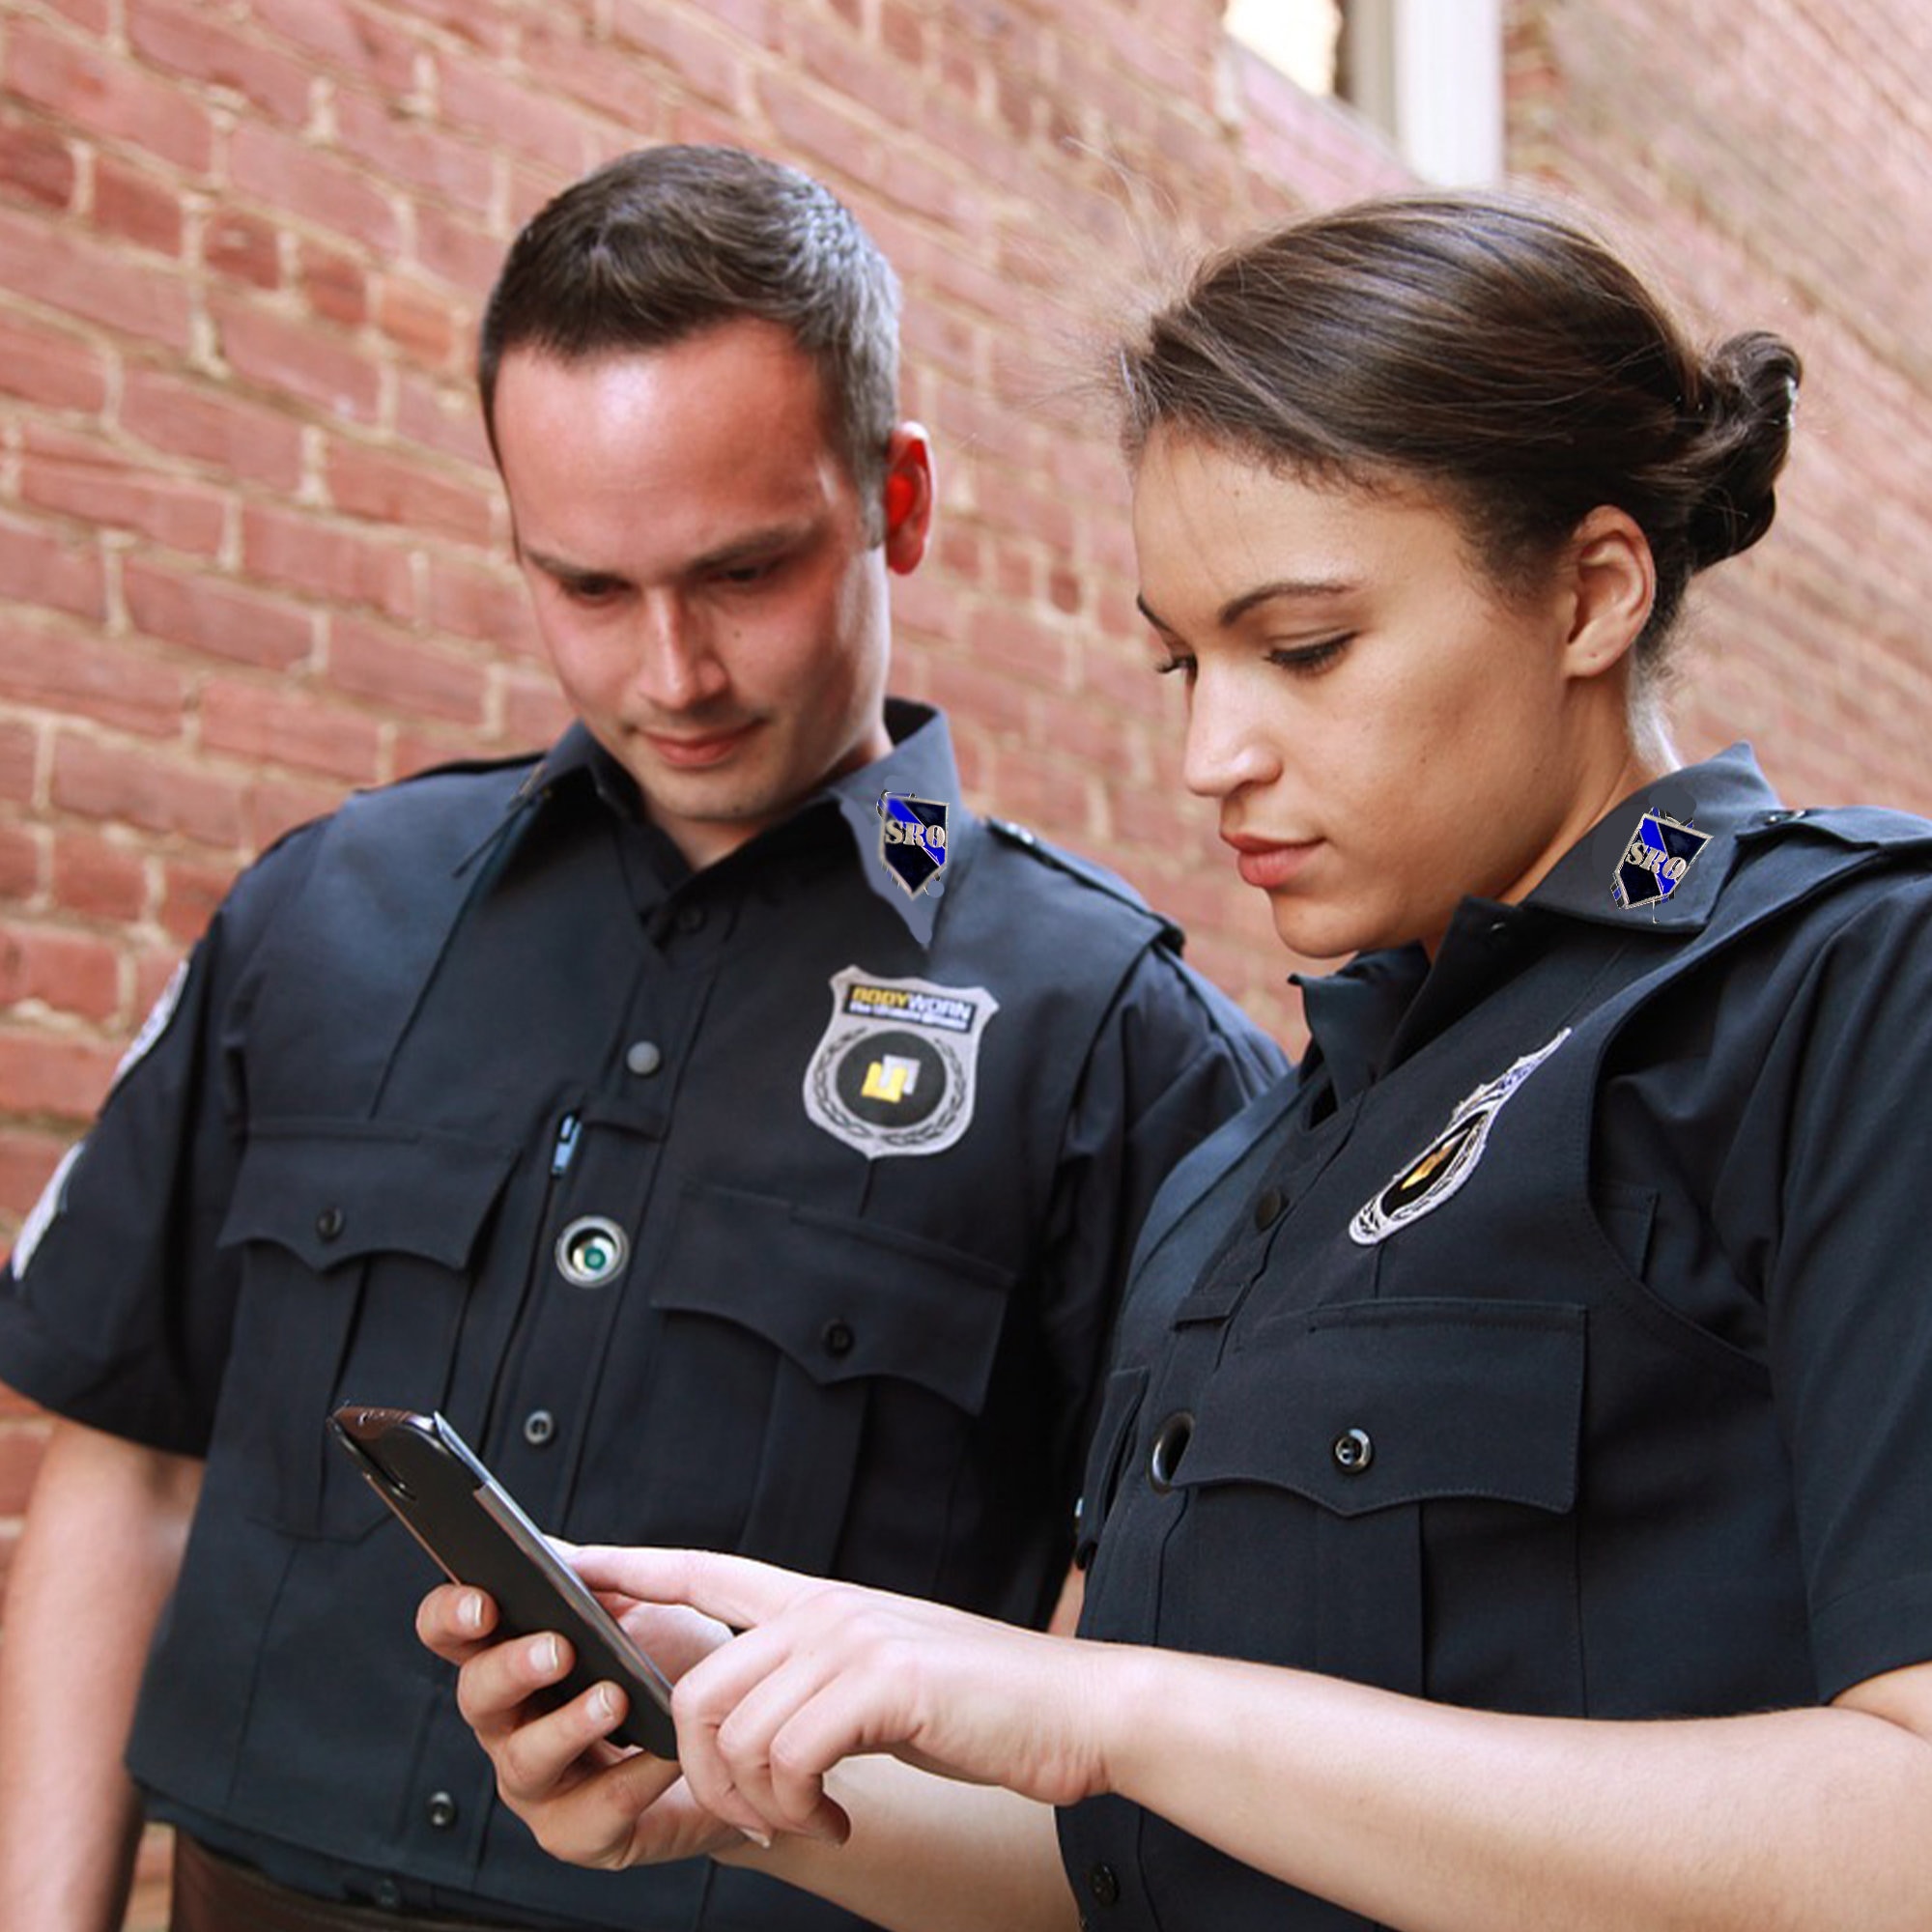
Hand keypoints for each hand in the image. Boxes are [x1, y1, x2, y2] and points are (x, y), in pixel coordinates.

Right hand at [415, 1548, 740, 1868]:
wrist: (737, 1729)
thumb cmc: (678, 1661)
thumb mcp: (643, 1603)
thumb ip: (594, 1576)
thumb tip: (553, 1553)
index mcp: (512, 1653)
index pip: (452, 1631)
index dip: (451, 1616)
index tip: (484, 1602)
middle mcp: (511, 1721)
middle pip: (475, 1695)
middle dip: (512, 1669)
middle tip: (559, 1648)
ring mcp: (539, 1783)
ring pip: (524, 1760)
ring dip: (568, 1726)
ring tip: (615, 1698)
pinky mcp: (580, 1833)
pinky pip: (591, 1814)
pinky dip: (630, 1780)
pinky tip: (663, 1753)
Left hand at [613, 1549, 1114, 1848]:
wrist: (1078, 1710)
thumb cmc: (981, 1705)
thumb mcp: (881, 1676)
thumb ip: (813, 1679)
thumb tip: (748, 1722)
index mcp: (821, 1600)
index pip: (704, 1568)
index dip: (632, 1568)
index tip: (569, 1565)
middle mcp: (826, 1609)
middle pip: (698, 1682)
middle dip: (702, 1772)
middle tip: (756, 1817)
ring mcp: (853, 1640)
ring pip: (734, 1728)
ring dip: (757, 1802)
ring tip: (807, 1819)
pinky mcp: (884, 1683)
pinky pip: (787, 1758)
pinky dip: (799, 1808)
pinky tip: (839, 1818)